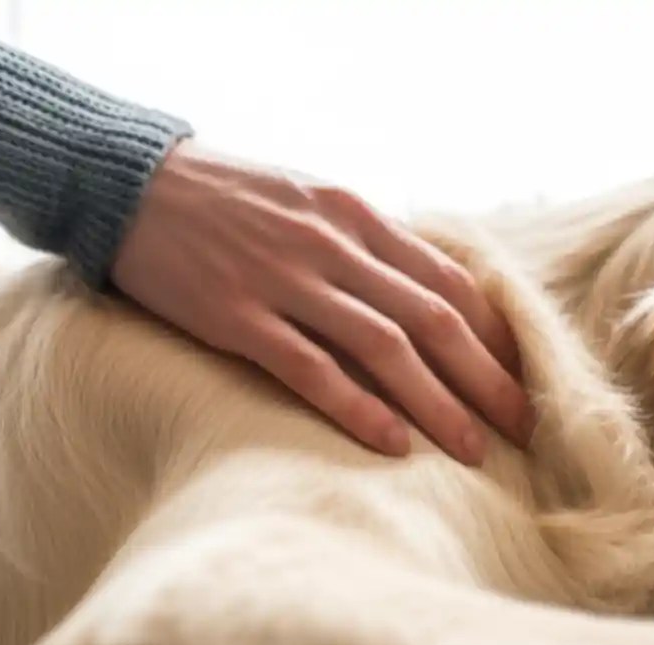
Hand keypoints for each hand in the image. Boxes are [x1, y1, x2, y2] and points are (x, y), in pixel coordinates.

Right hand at [111, 140, 533, 465]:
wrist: (130, 182)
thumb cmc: (231, 198)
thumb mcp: (311, 200)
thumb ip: (367, 243)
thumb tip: (426, 292)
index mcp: (358, 215)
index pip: (448, 280)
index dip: (493, 334)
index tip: (522, 377)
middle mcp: (333, 245)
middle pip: (432, 319)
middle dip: (486, 377)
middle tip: (523, 427)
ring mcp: (286, 279)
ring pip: (384, 348)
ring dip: (438, 403)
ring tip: (474, 452)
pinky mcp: (236, 316)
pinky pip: (310, 369)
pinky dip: (357, 407)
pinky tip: (393, 444)